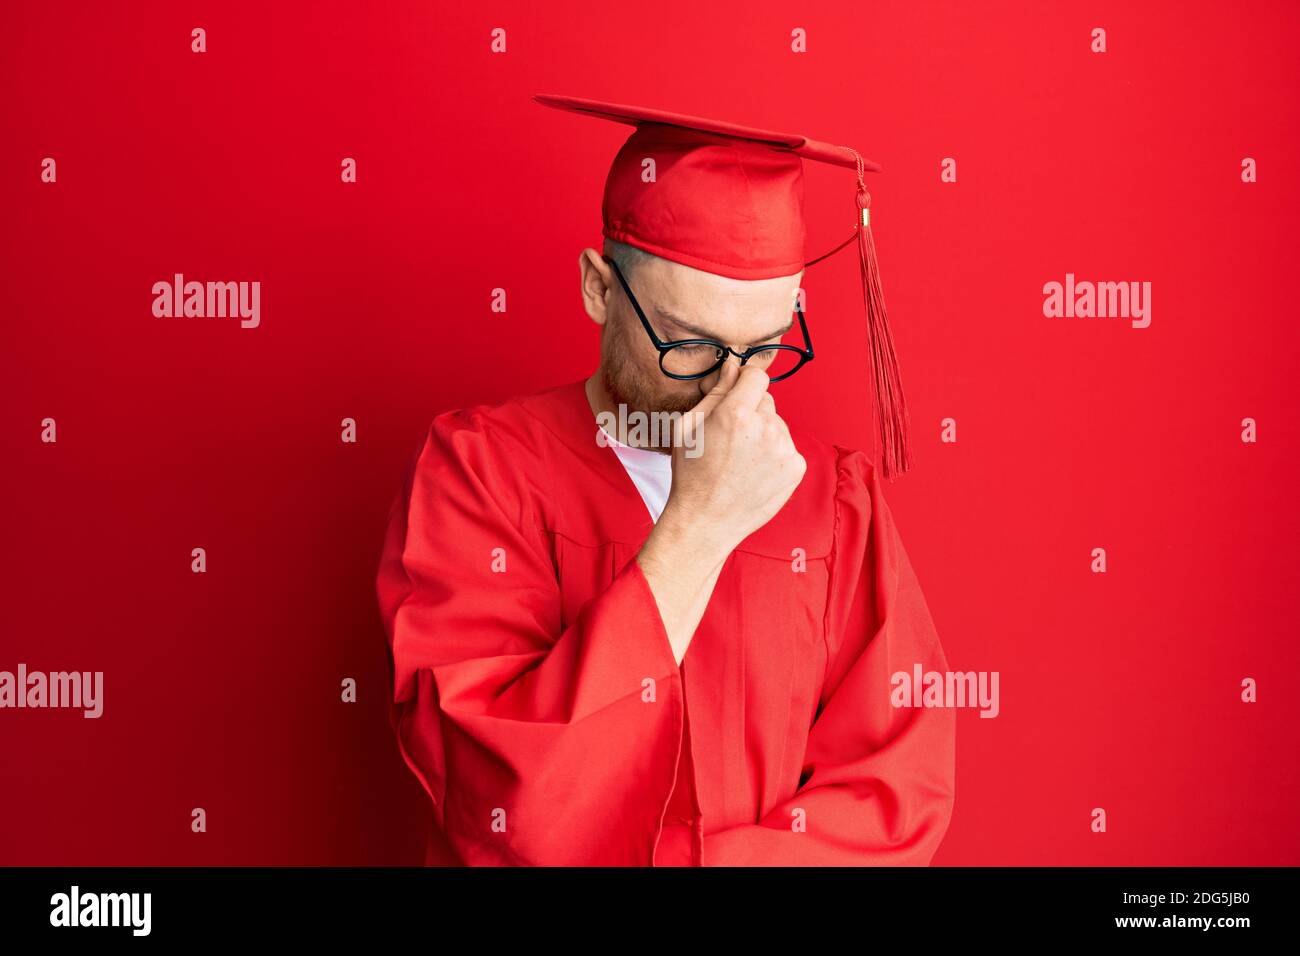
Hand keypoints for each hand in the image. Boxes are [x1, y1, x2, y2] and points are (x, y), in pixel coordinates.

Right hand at [635, 359, 806, 664]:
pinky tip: (754, 471)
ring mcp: (784, 449)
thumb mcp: (689, 426)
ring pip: (777, 425)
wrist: (706, 521)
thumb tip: (733, 364)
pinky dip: (774, 455)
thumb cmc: (691, 473)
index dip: (744, 383)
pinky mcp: (795, 468)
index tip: (737, 394)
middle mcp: (765, 427)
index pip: (756, 375)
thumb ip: (715, 391)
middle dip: (751, 411)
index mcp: (737, 412)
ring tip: (741, 460)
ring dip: (763, 434)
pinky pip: (787, 447)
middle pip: (767, 400)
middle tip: (731, 438)